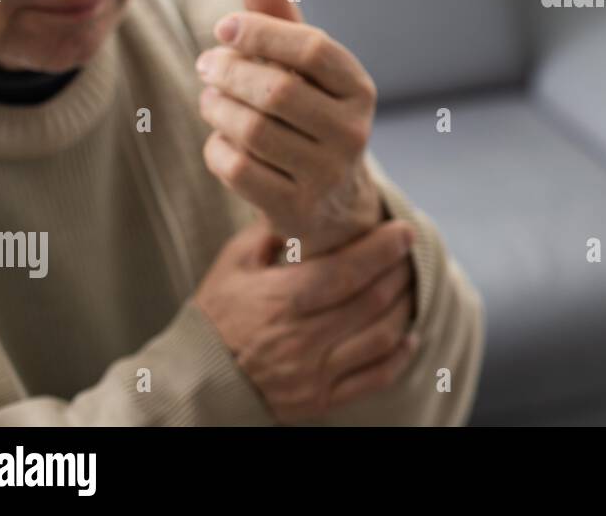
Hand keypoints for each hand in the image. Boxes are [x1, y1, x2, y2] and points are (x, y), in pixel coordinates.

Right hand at [195, 219, 417, 422]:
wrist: (195, 384)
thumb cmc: (215, 317)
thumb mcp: (232, 266)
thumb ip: (270, 233)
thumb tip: (305, 204)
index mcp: (281, 300)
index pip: (346, 271)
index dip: (383, 249)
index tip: (406, 231)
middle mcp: (302, 339)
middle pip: (373, 300)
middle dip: (400, 272)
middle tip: (410, 254)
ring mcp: (314, 374)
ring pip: (382, 337)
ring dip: (405, 308)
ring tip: (411, 287)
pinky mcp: (322, 400)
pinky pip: (376, 377)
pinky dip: (400, 355)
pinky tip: (409, 335)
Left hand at [197, 0, 380, 254]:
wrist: (334, 202)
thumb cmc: (311, 118)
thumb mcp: (306, 72)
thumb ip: (281, 24)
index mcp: (360, 90)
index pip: (314, 49)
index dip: (262, 32)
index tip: (224, 28)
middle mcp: (353, 132)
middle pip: (277, 90)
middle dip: (229, 72)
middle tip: (205, 64)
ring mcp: (327, 174)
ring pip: (252, 130)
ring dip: (216, 108)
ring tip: (209, 98)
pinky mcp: (298, 208)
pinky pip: (238, 169)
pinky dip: (216, 147)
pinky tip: (219, 138)